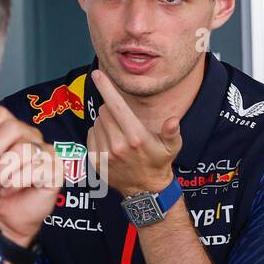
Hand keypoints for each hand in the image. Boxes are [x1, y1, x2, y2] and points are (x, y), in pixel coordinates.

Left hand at [0, 106, 60, 245]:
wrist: (1, 217)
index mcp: (10, 129)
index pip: (1, 113)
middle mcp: (31, 136)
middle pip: (13, 127)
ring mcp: (46, 152)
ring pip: (23, 150)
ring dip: (2, 172)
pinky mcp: (56, 169)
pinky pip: (36, 168)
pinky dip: (15, 182)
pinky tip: (7, 191)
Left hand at [87, 70, 181, 197]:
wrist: (145, 189)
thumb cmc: (159, 162)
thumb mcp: (172, 146)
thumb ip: (172, 131)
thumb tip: (172, 120)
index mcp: (136, 137)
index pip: (116, 106)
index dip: (106, 87)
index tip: (97, 74)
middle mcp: (118, 145)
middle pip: (105, 111)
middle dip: (112, 109)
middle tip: (124, 120)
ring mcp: (105, 154)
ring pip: (97, 122)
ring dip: (105, 122)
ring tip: (119, 133)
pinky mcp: (95, 161)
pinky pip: (91, 135)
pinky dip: (98, 133)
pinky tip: (110, 141)